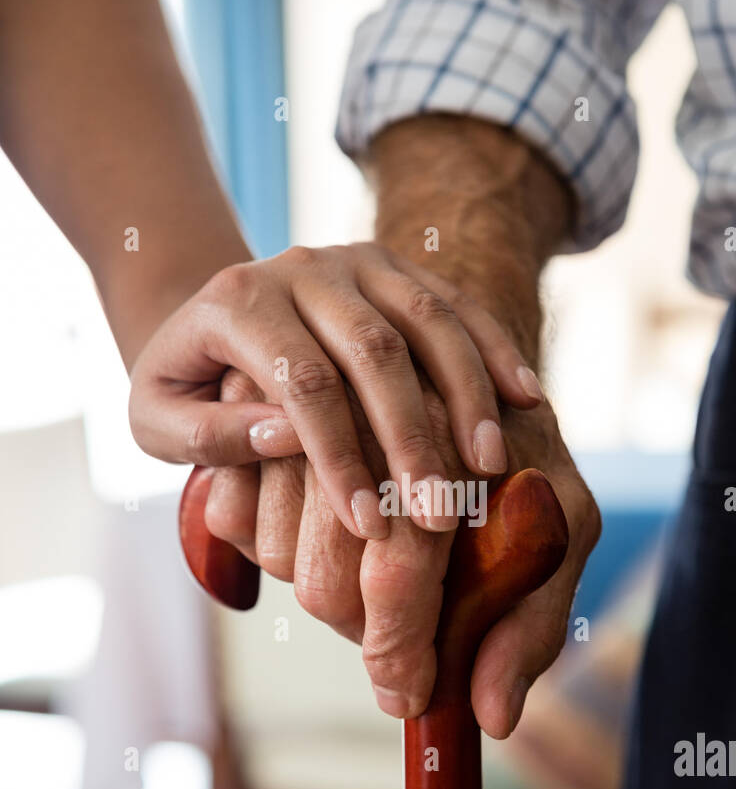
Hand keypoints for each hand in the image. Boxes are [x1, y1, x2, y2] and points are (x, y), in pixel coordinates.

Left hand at [128, 242, 543, 539]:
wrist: (206, 317)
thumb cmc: (184, 386)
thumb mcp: (157, 420)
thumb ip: (211, 435)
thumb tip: (288, 438)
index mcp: (239, 301)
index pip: (303, 383)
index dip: (340, 459)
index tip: (368, 528)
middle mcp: (304, 268)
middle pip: (374, 351)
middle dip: (413, 437)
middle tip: (439, 513)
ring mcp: (358, 260)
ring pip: (428, 319)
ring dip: (468, 395)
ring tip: (490, 466)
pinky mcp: (399, 267)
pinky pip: (458, 303)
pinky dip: (494, 350)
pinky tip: (526, 401)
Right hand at [204, 374, 599, 738]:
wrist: (468, 371)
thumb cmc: (522, 463)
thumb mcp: (563, 531)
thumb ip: (531, 626)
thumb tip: (491, 717)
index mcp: (453, 452)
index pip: (399, 571)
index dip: (398, 651)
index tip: (405, 698)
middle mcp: (369, 425)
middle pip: (327, 578)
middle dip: (362, 630)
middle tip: (400, 630)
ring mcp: (309, 415)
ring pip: (279, 556)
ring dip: (321, 588)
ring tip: (372, 566)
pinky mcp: (260, 411)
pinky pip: (234, 518)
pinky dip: (270, 545)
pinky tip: (323, 531)